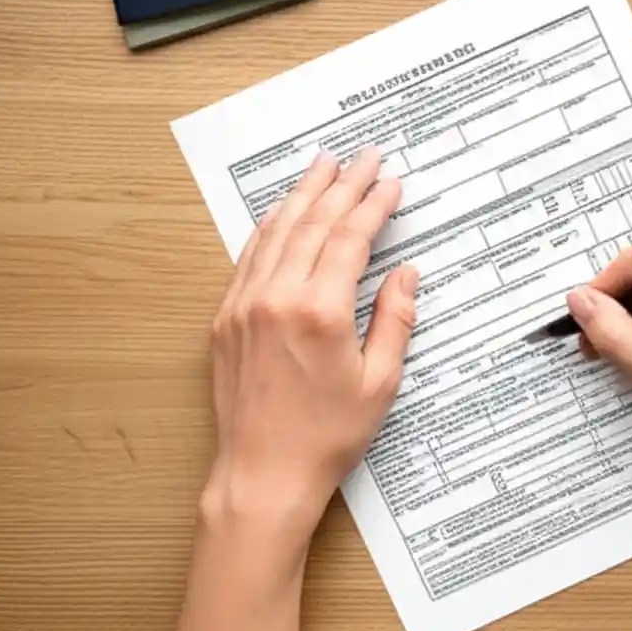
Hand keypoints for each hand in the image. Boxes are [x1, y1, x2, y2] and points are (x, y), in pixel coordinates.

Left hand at [205, 148, 417, 529]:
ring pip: (277, 232)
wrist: (263, 475)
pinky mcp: (226, 319)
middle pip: (313, 223)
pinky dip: (271, 227)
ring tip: (323, 165)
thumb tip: (405, 274)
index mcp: (320, 312)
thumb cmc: (326, 436)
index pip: (350, 239)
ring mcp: (245, 305)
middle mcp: (277, 298)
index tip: (391, 181)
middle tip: (364, 155)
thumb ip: (395, 320)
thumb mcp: (380, 382)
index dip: (373, 205)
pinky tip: (284, 211)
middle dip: (342, 185)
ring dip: (303, 194)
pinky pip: (249, 257)